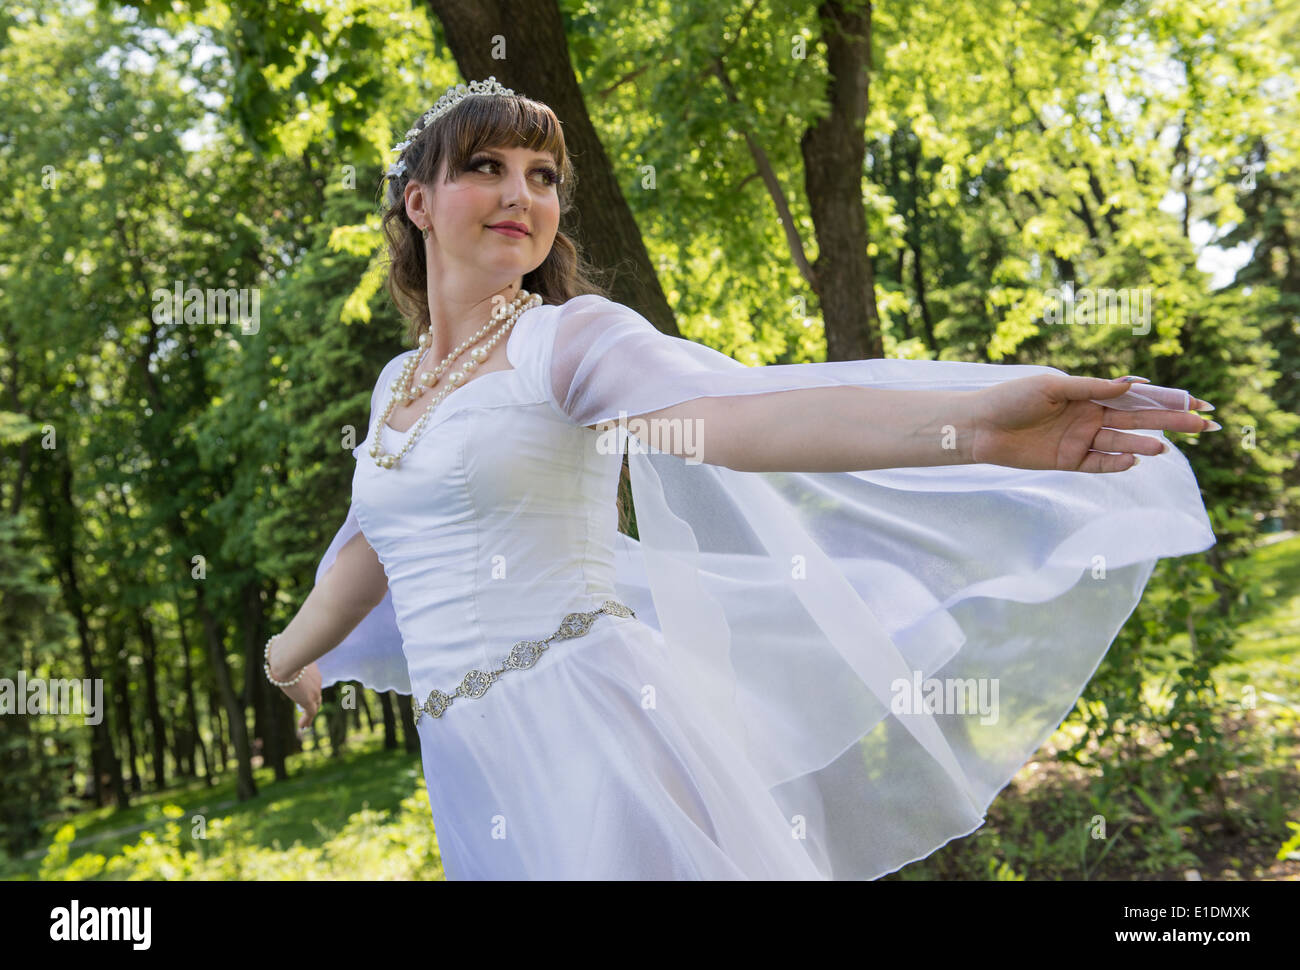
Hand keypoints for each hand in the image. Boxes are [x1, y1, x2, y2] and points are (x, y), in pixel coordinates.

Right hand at [279, 662, 321, 730]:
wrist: (289, 660)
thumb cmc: (285, 655)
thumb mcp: (287, 657)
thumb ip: (285, 659)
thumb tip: (276, 657)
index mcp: (312, 671)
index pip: (314, 682)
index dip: (311, 689)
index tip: (306, 693)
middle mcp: (316, 682)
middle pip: (317, 695)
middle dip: (313, 703)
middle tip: (308, 711)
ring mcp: (314, 691)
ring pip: (315, 705)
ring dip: (310, 714)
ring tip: (305, 723)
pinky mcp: (309, 700)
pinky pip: (311, 713)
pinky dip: (307, 720)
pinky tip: (302, 726)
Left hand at [970, 375, 1216, 472]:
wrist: (978, 426)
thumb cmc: (1011, 399)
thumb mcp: (1053, 387)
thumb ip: (1092, 389)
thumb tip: (1132, 384)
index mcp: (1090, 394)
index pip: (1137, 396)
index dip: (1168, 398)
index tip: (1198, 402)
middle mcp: (1090, 416)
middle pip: (1139, 420)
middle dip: (1172, 422)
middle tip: (1204, 426)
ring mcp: (1081, 440)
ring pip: (1123, 442)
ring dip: (1145, 444)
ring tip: (1165, 447)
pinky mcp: (1067, 461)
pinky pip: (1099, 464)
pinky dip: (1117, 462)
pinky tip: (1134, 459)